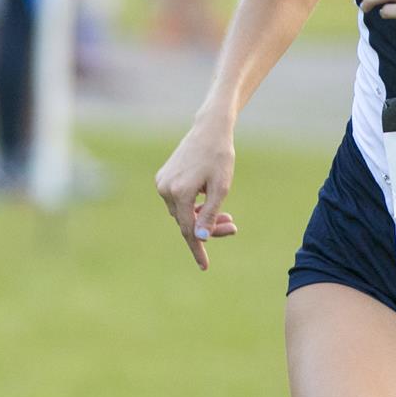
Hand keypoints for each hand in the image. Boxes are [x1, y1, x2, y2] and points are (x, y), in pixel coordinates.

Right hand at [154, 117, 238, 270]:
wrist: (209, 130)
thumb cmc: (219, 157)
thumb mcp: (221, 188)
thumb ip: (210, 214)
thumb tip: (201, 237)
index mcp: (180, 193)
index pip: (188, 230)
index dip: (198, 249)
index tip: (205, 266)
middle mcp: (166, 189)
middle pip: (186, 221)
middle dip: (209, 227)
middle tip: (233, 226)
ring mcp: (162, 183)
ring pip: (182, 212)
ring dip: (202, 216)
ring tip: (228, 215)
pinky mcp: (163, 177)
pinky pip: (178, 200)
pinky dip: (193, 205)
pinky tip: (208, 199)